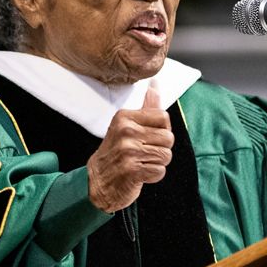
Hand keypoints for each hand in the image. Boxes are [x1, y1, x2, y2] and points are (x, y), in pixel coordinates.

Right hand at [86, 84, 173, 212]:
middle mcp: (126, 132)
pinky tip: (140, 173)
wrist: (98, 182)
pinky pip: (160, 171)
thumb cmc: (116, 152)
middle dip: (161, 148)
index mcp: (125, 117)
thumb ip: (146, 107)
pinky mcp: (132, 170)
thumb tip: (155, 84)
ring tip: (142, 162)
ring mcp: (128, 151)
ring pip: (166, 155)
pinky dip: (153, 175)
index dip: (161, 130)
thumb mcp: (126, 125)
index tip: (148, 137)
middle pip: (168, 137)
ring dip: (157, 162)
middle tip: (144, 153)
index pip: (163, 117)